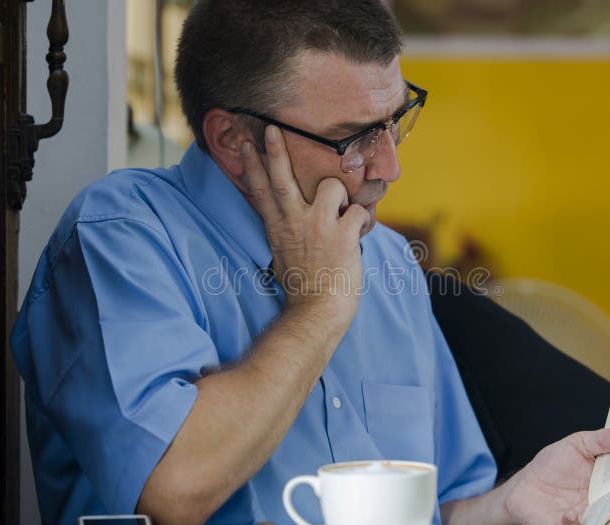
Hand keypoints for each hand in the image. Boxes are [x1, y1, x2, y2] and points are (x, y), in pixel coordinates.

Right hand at [242, 125, 369, 327]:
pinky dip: (364, 217)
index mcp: (278, 228)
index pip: (260, 191)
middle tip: (272, 128)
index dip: (252, 165)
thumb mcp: (282, 256)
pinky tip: (360, 231)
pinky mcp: (343, 233)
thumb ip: (285, 232)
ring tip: (343, 214)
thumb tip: (288, 222)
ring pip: (333, 185)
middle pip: (282, 177)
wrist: (317, 311)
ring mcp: (319, 226)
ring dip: (342, 195)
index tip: (245, 143)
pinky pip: (359, 209)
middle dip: (276, 151)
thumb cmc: (302, 287)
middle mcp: (295, 222)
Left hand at [502, 426, 609, 524]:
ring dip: (608, 519)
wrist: (524, 487)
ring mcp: (587, 518)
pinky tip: (571, 514)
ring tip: (599, 507)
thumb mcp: (576, 445)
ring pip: (607, 523)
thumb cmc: (551, 465)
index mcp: (608, 481)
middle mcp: (603, 502)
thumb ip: (600, 440)